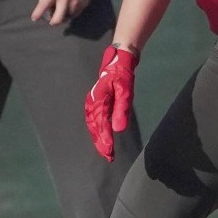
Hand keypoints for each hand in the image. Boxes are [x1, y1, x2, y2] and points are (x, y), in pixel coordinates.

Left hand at [32, 0, 96, 25]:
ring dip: (63, 16)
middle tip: (52, 20)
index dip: (37, 15)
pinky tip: (70, 6)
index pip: (42, 7)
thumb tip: (42, 6)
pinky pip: (74, 15)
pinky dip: (70, 13)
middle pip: (56, 20)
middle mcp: (64, 0)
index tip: (35, 18)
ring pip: (66, 18)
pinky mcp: (82, 6)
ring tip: (63, 9)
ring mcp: (74, 4)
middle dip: (53, 22)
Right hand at [84, 45, 137, 161]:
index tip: (109, 152)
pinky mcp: (94, 102)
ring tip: (105, 150)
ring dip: (97, 138)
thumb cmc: (122, 75)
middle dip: (100, 143)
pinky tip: (101, 137)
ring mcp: (92, 103)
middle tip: (108, 157)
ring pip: (92, 125)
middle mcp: (92, 103)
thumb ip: (121, 110)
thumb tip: (118, 129)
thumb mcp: (126, 91)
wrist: (117, 61)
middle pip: (95, 127)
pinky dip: (96, 130)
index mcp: (99, 101)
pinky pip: (93, 120)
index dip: (105, 139)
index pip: (101, 125)